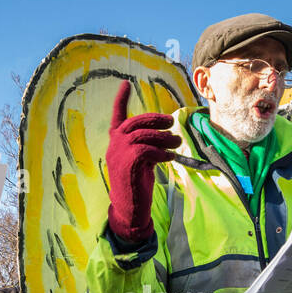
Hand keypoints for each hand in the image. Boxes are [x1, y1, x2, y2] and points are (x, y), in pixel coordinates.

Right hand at [105, 80, 181, 243]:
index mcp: (115, 143)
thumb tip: (165, 135)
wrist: (129, 209)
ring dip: (164, 138)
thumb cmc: (136, 186)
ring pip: (144, 135)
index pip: (116, 117)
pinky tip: (170, 158)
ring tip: (177, 143)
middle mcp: (114, 145)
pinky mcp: (128, 163)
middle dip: (155, 119)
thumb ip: (145, 146)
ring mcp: (119, 153)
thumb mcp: (140, 162)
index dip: (120, 100)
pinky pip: (148, 150)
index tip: (125, 83)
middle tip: (171, 123)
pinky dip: (162, 152)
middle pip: (136, 122)